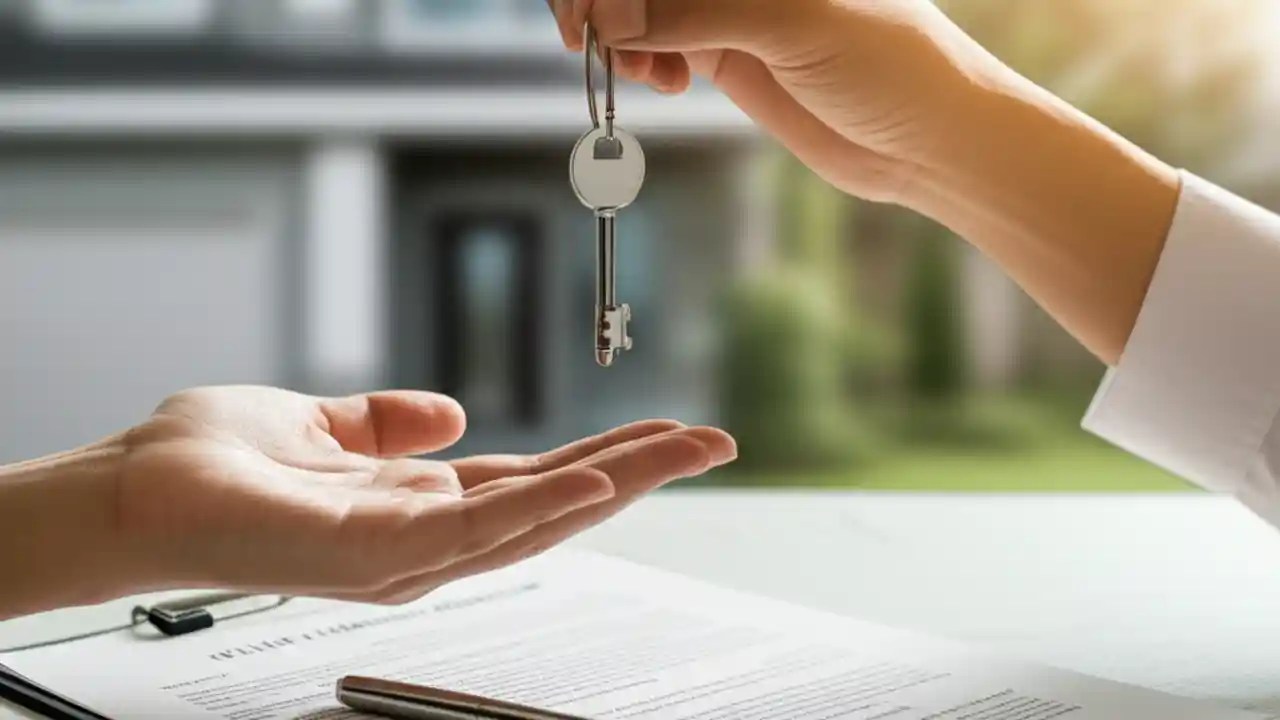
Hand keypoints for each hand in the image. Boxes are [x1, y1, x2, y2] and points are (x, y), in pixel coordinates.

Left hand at [0, 386, 733, 617]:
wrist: (133, 491)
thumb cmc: (211, 465)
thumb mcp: (321, 423)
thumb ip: (387, 423)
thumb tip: (449, 412)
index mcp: (419, 505)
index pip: (532, 482)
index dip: (604, 459)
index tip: (664, 433)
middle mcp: (424, 538)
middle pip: (553, 506)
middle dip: (638, 474)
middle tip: (712, 441)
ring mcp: (405, 554)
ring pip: (534, 522)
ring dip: (614, 487)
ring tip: (684, 451)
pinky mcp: (375, 555)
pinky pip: (473, 533)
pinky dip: (541, 509)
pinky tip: (595, 486)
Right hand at [549, 0, 998, 203]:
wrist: (927, 139)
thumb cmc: (891, 64)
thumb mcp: (794, 24)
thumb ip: (699, 12)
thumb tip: (612, 15)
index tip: (596, 13)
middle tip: (588, 38)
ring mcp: (731, 8)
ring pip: (641, 6)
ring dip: (618, 32)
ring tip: (637, 67)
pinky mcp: (728, 52)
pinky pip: (658, 43)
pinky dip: (642, 59)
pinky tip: (665, 82)